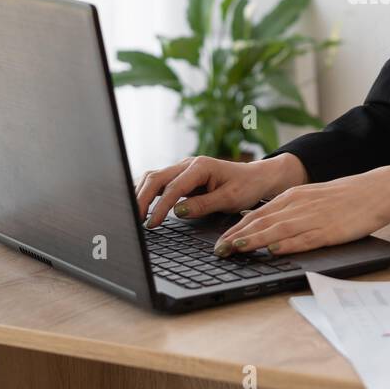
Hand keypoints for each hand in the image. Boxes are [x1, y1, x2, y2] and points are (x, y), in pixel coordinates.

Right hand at [134, 152, 307, 227]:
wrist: (256, 177)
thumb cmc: (246, 186)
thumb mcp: (229, 199)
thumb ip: (204, 205)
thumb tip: (178, 212)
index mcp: (201, 167)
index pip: (173, 188)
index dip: (160, 207)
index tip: (152, 224)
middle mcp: (188, 164)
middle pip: (156, 178)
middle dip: (142, 199)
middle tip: (134, 220)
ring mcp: (183, 168)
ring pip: (154, 177)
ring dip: (141, 194)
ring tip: (134, 215)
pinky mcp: (181, 176)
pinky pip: (159, 181)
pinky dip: (147, 192)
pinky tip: (140, 205)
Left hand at [213, 163, 389, 256]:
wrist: (375, 191)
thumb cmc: (343, 197)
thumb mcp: (309, 197)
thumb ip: (286, 209)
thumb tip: (259, 222)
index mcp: (292, 197)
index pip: (257, 214)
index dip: (236, 229)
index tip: (219, 241)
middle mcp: (298, 206)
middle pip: (261, 222)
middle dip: (237, 237)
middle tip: (217, 250)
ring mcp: (313, 218)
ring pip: (277, 230)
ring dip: (254, 241)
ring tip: (235, 250)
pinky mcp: (329, 231)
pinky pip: (304, 239)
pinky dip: (286, 245)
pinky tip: (273, 250)